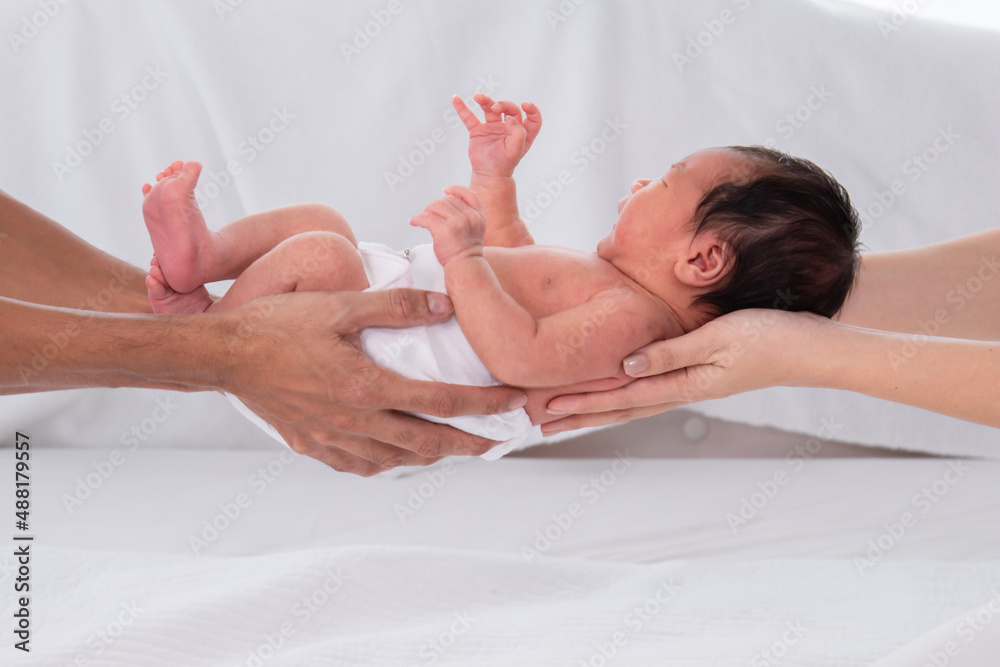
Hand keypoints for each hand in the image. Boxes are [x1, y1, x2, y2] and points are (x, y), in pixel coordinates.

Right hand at [219, 288, 527, 475]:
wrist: (224, 355)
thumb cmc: (278, 325)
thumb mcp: (339, 305)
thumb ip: (395, 306)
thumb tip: (445, 305)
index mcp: (366, 388)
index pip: (441, 403)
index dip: (483, 405)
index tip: (512, 403)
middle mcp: (355, 422)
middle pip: (428, 443)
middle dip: (469, 443)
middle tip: (499, 441)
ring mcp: (333, 440)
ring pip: (397, 459)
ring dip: (432, 454)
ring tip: (456, 446)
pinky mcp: (313, 446)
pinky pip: (362, 465)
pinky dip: (388, 462)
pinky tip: (396, 454)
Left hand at [409, 185, 486, 265]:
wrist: (465, 267)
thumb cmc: (466, 252)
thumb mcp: (476, 230)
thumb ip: (467, 215)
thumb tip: (447, 202)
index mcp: (478, 215)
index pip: (469, 194)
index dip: (456, 190)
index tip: (445, 190)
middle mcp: (469, 217)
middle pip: (448, 199)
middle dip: (436, 205)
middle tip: (429, 213)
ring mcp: (457, 223)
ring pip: (436, 205)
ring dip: (426, 210)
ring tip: (422, 219)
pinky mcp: (443, 230)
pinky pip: (425, 217)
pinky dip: (417, 218)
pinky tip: (414, 222)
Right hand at [452, 93, 541, 176]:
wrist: (488, 174)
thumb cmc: (504, 163)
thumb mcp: (516, 150)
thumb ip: (518, 132)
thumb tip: (510, 118)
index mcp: (523, 133)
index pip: (532, 118)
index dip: (531, 109)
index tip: (525, 105)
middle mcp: (509, 127)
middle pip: (510, 109)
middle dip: (503, 105)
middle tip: (495, 108)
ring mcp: (493, 127)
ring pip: (490, 108)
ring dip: (485, 100)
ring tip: (478, 97)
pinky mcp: (478, 130)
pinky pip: (469, 117)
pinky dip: (462, 108)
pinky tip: (456, 99)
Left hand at [541, 309, 831, 434]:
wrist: (813, 348)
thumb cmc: (771, 338)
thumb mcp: (718, 339)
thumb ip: (671, 352)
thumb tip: (624, 366)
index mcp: (684, 384)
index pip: (621, 396)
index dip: (583, 401)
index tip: (548, 408)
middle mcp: (683, 390)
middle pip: (621, 407)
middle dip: (581, 414)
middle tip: (541, 423)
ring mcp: (692, 384)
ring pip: (634, 401)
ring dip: (599, 408)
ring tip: (567, 414)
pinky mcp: (700, 373)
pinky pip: (651, 388)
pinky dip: (625, 394)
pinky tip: (616, 390)